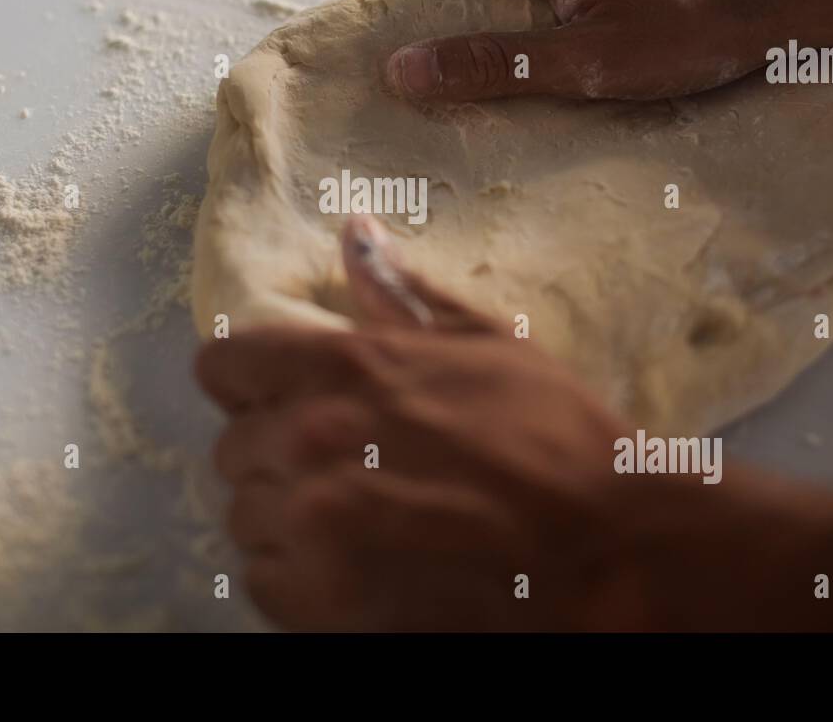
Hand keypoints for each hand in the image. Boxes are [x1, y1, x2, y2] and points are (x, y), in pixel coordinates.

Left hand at [195, 215, 629, 629]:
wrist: (609, 545)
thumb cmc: (557, 434)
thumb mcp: (489, 342)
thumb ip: (403, 293)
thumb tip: (353, 230)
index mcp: (349, 365)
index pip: (223, 363)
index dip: (246, 382)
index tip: (276, 398)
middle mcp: (314, 437)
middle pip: (234, 446)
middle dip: (276, 454)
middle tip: (343, 469)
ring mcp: (315, 523)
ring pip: (246, 515)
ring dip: (287, 517)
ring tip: (354, 522)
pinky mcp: (326, 601)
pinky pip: (263, 578)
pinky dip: (296, 576)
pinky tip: (351, 566)